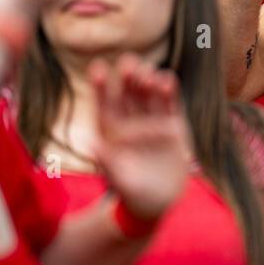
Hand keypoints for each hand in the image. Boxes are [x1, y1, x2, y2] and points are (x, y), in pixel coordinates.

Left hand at [89, 53, 190, 222]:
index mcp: (110, 133)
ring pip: (148, 97)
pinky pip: (169, 106)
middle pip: (127, 95)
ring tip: (149, 72)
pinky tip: (168, 79)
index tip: (98, 67)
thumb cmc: (131, 192)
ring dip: (148, 82)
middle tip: (129, 62)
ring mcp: (151, 123)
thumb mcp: (119, 179)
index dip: (101, 87)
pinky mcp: (172, 127)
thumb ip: (108, 160)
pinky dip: (169, 93)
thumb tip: (92, 143)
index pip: (104, 106)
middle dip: (127, 78)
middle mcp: (130, 123)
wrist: (158, 202)